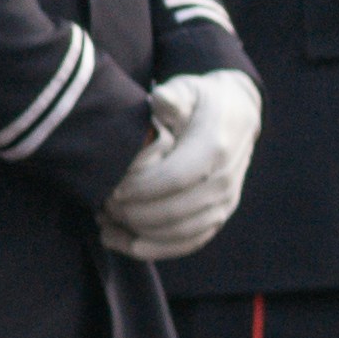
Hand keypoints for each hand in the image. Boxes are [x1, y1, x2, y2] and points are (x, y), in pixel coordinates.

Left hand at [97, 66, 258, 261]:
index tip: (112, 189)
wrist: (236, 114)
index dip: (142, 189)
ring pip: (182, 233)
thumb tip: (159, 99)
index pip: (176, 178)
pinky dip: (157, 249)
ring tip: (106, 224)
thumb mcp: (187, 88)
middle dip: (135, 214)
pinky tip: (126, 243)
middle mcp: (224, 180)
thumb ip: (173, 95)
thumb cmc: (200, 100)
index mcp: (215, 147)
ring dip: (141, 235)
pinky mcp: (219, 216)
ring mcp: (225, 202)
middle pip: (176, 211)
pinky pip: (190, 242)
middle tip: (102, 206)